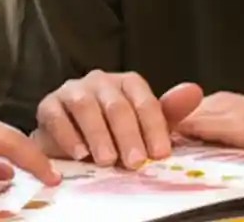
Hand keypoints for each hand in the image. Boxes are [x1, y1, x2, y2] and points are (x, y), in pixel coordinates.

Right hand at [33, 71, 202, 168]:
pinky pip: (57, 116)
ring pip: (86, 106)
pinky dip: (68, 135)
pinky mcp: (49, 104)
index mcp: (127, 84)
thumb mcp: (142, 126)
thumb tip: (194, 91)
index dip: (153, 127)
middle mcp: (100, 81)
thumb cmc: (111, 134)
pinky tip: (79, 153)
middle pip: (116, 105)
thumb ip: (167, 112)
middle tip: (135, 162)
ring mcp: (73, 90)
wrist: (68, 141)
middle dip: (128, 135)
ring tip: (107, 160)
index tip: (160, 153)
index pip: (144, 100)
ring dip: (98, 135)